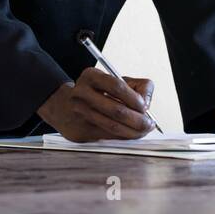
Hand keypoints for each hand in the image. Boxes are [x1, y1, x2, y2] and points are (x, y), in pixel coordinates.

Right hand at [37, 67, 155, 140]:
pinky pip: (107, 136)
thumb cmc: (98, 93)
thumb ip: (137, 87)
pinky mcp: (79, 131)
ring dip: (132, 131)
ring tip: (143, 131)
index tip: (144, 107)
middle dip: (137, 119)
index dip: (134, 98)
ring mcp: (78, 113)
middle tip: (149, 124)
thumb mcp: (116, 81)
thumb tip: (146, 106)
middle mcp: (81, 93)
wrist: (65, 107)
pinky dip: (123, 136)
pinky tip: (130, 134)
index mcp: (91, 76)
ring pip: (112, 126)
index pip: (116, 86)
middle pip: (116, 110)